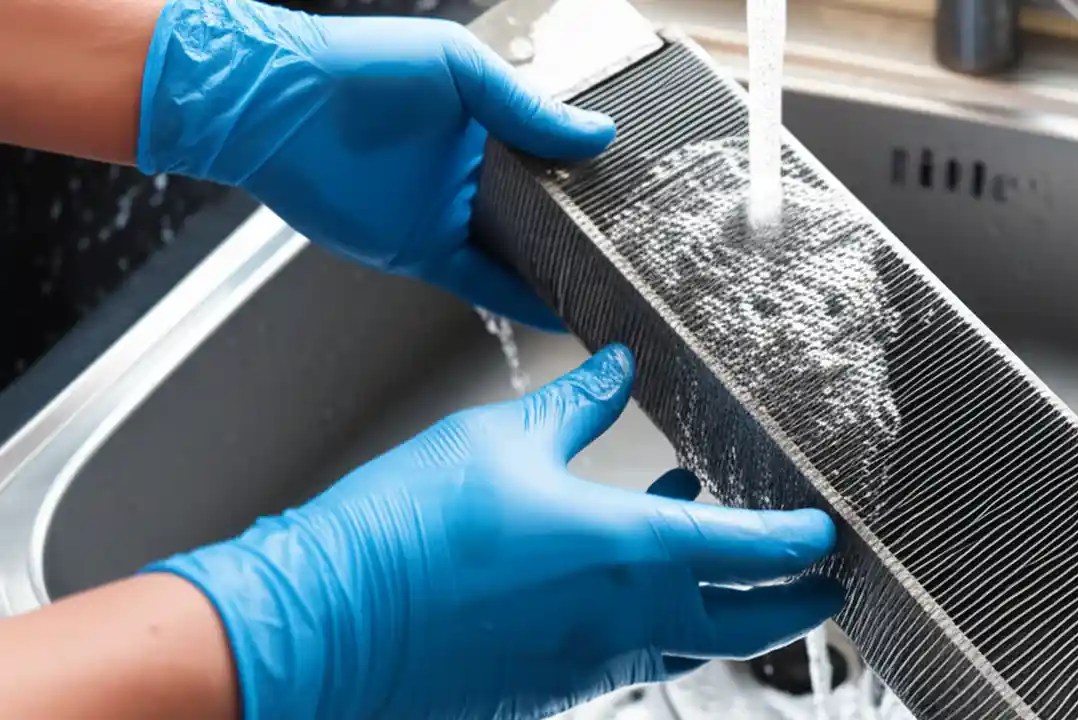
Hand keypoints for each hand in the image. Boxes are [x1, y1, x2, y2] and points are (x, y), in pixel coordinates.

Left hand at [137, 0, 614, 329]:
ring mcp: (451, 214)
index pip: (554, 154)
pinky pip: (483, 281)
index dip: (591, 174)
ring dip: (558, 268)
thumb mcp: (460, 69)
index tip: (637, 191)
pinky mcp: (425, 252)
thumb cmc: (362, 68)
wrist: (278, 106)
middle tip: (637, 248)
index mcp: (488, 122)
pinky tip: (559, 310)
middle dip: (583, 229)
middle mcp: (475, 171)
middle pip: (543, 208)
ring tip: (611, 286)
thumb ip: (529, 109)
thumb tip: (598, 135)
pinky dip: (520, 297)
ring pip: (519, 250)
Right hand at [149, 346, 840, 719]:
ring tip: (710, 548)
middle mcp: (625, 622)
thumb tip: (618, 368)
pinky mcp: (546, 685)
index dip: (801, 540)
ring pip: (685, 640)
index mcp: (632, 555)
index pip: (755, 554)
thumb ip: (575, 406)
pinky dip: (647, 613)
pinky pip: (623, 651)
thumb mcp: (502, 441)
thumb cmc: (410, 533)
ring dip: (713, 601)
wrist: (327, 626)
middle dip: (794, 606)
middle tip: (820, 583)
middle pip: (745, 627)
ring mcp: (587, 665)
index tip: (826, 531)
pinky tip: (616, 572)